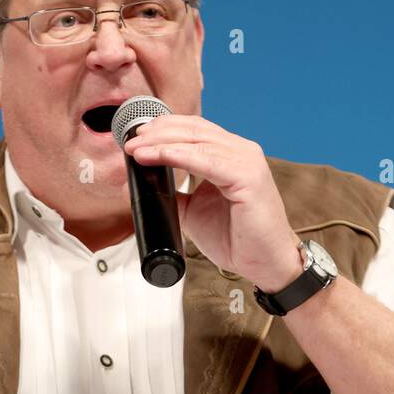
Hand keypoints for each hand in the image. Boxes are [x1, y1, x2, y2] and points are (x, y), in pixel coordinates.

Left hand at [125, 115, 302, 288]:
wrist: (264, 264)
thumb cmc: (238, 239)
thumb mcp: (193, 213)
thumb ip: (174, 195)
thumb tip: (144, 186)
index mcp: (230, 155)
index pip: (194, 130)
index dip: (163, 129)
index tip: (135, 137)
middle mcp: (241, 151)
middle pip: (193, 129)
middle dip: (157, 132)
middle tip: (129, 141)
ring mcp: (246, 161)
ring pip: (197, 141)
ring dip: (161, 142)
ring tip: (136, 149)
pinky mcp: (248, 176)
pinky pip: (206, 160)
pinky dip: (178, 156)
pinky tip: (157, 156)